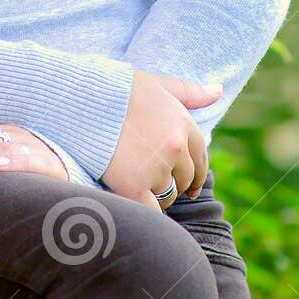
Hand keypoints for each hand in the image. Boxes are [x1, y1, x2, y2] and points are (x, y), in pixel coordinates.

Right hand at [102, 69, 221, 210]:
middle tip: (152, 185)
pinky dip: (146, 215)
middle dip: (172, 183)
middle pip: (185, 179)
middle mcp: (175, 147)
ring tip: (136, 191)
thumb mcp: (155, 83)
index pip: (201, 157)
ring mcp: (156, 167)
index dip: (195, 173)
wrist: (80, 98)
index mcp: (183, 123)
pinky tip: (134, 209)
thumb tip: (218, 91)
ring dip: (156, 197)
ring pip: (167, 196)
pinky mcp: (133, 185)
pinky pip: (151, 212)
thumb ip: (188, 91)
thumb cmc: (114, 88)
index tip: (188, 185)